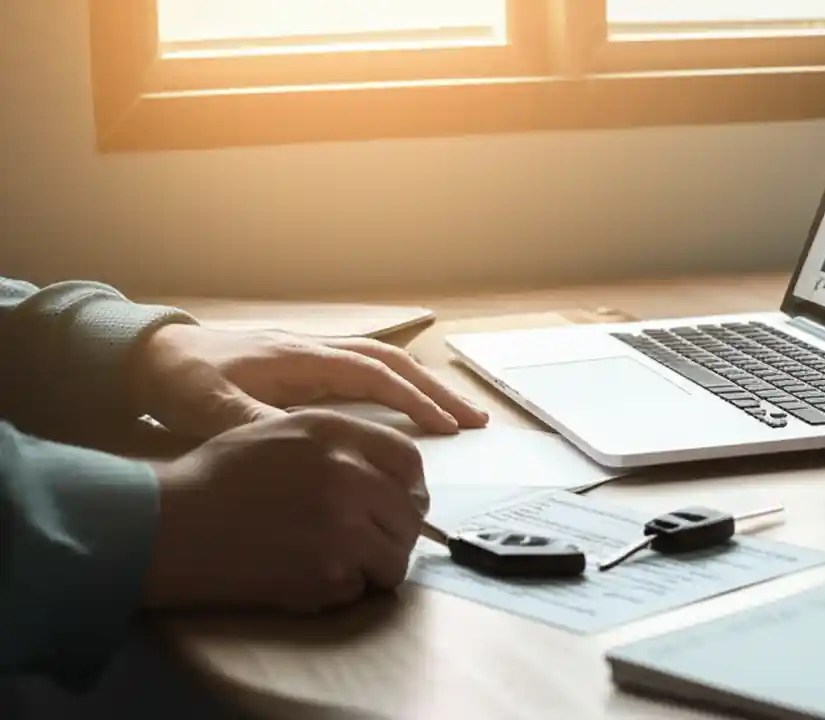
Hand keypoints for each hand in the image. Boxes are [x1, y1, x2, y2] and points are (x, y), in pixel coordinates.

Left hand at [132, 324, 487, 436]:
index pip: (374, 373)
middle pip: (392, 362)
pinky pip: (364, 370)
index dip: (413, 399)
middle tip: (476, 418)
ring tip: (456, 412)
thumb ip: (255, 425)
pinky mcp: (304, 365)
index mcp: (301, 357)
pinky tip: (408, 403)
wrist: (150, 355)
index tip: (446, 426)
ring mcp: (312, 354)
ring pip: (382, 362)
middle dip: (436, 389)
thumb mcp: (210, 408)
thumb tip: (305, 444)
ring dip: (422, 385)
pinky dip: (396, 384)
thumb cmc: (180, 381)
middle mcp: (315, 349)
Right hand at [145, 410, 427, 610]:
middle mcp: (350, 475)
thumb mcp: (280, 432)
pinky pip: (361, 588)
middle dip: (394, 533)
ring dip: (375, 566)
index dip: (410, 487)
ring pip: (396, 557)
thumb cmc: (215, 478)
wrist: (167, 525)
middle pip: (410, 514)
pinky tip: (306, 578)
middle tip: (368, 544)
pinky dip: (341, 591)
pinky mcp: (329, 573)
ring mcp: (344, 526)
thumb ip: (338, 444)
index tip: (400, 504)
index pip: (409, 460)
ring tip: (339, 564)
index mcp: (337, 434)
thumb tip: (383, 475)